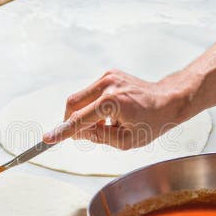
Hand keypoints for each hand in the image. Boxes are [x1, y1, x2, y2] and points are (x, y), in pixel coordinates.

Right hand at [42, 70, 182, 149]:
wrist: (168, 100)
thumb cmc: (152, 122)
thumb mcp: (127, 141)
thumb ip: (99, 137)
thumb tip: (79, 132)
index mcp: (113, 103)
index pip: (80, 120)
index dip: (63, 132)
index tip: (47, 139)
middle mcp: (108, 85)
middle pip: (73, 104)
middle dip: (72, 121)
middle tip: (83, 134)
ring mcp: (108, 77)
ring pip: (80, 98)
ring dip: (85, 114)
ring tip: (106, 124)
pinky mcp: (109, 74)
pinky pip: (90, 93)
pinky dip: (92, 106)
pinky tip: (109, 114)